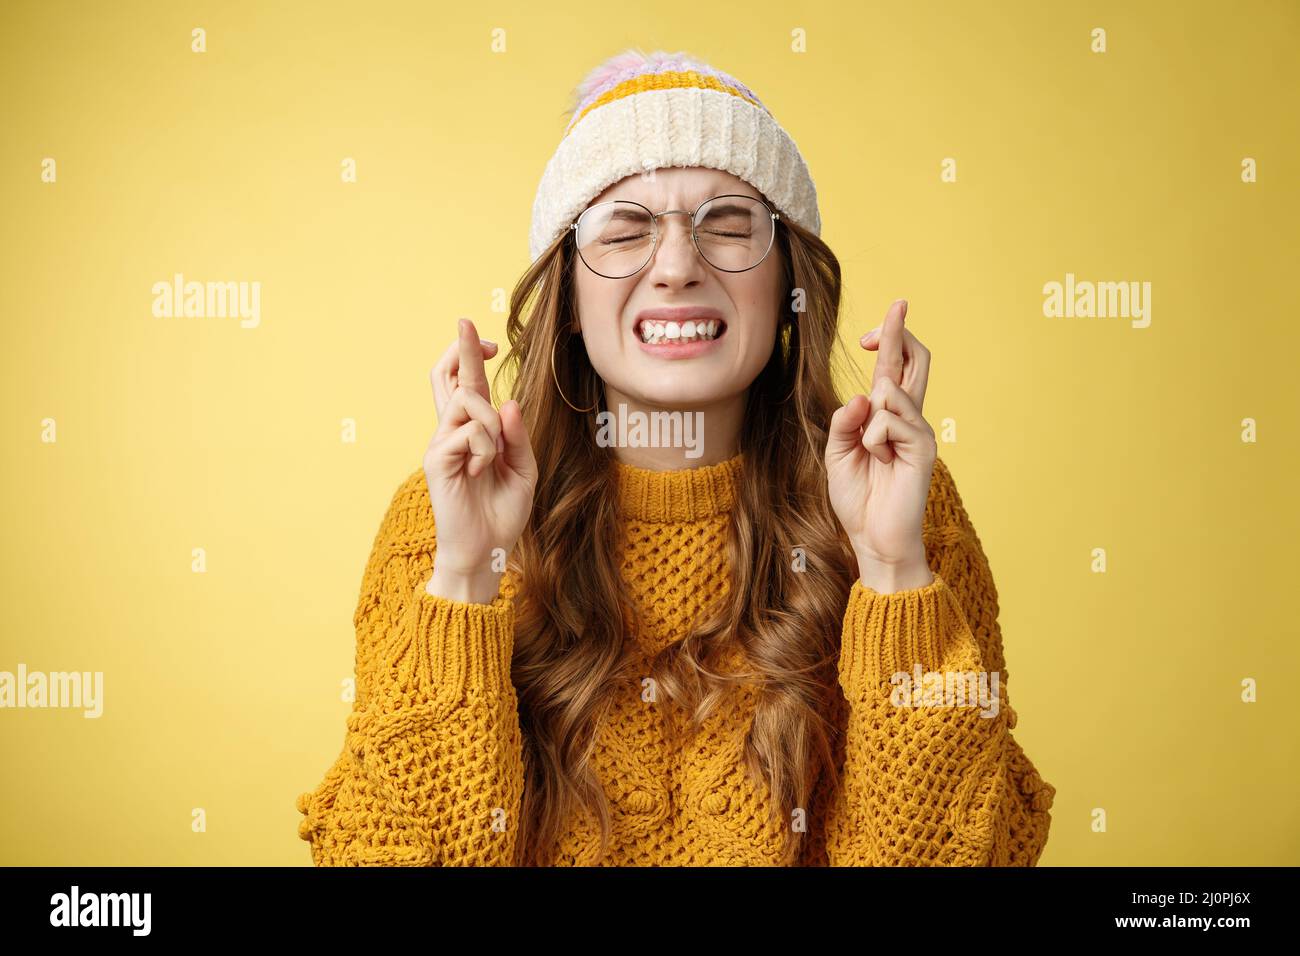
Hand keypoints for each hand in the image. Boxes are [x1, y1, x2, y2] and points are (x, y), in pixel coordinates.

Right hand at [423, 318, 537, 603]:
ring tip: (491, 458)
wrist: (486, 551)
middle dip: (460, 348)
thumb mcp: (523, 469)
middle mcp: (452, 431)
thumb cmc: (502, 512)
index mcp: (473, 431)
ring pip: (468, 402)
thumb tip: (508, 400)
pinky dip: (484, 448)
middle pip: (446, 376)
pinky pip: (468, 431)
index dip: (470, 356)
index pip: (465, 383)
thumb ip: (517, 436)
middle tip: (465, 322)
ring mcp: (441, 443)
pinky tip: (478, 472)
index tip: (489, 341)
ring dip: (491, 422)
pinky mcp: (436, 459)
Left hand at [825, 300, 936, 592]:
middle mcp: (908, 417)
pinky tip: (882, 461)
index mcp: (887, 416)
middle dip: (900, 331)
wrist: (872, 539)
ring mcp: (919, 431)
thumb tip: (864, 395)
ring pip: (891, 392)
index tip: (885, 319)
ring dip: (869, 419)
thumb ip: (845, 421)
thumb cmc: (857, 498)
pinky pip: (891, 421)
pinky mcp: (924, 447)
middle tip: (897, 304)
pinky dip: (874, 439)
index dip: (891, 337)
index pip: (895, 367)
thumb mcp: (837, 453)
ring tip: (872, 453)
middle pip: (916, 360)